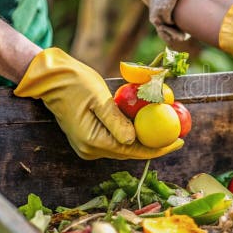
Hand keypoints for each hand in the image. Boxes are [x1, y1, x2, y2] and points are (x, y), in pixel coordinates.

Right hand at [14, 48, 183, 159]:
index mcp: (93, 141)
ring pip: (124, 147)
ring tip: (166, 130)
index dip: (159, 148)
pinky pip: (116, 140)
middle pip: (131, 152)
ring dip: (145, 139)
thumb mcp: (99, 99)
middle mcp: (90, 149)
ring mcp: (88, 147)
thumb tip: (134, 140)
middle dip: (155, 145)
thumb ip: (116, 121)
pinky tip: (146, 125)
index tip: (179, 142)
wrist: (53, 80)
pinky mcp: (89, 139)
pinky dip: (133, 134)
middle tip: (177, 135)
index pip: (134, 150)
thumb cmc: (75, 84)